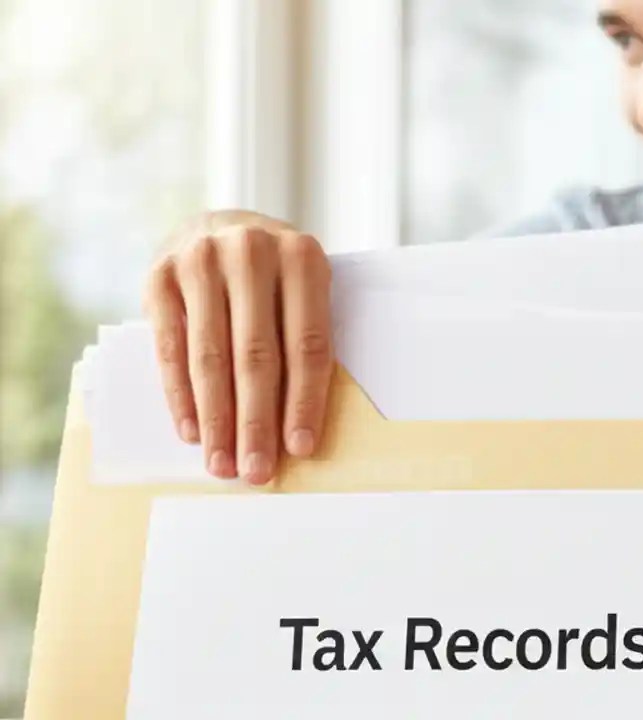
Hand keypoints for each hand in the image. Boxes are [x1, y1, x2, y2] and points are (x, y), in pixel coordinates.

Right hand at [143, 216, 333, 484]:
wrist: (219, 226)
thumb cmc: (275, 277)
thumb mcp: (304, 291)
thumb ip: (305, 339)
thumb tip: (298, 429)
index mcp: (303, 258)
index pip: (308, 344)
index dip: (304, 402)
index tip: (300, 449)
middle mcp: (251, 253)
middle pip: (256, 356)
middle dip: (256, 422)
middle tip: (256, 471)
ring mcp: (201, 260)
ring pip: (210, 357)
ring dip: (216, 420)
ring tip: (222, 464)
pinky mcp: (160, 275)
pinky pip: (170, 348)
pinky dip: (181, 396)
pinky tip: (192, 432)